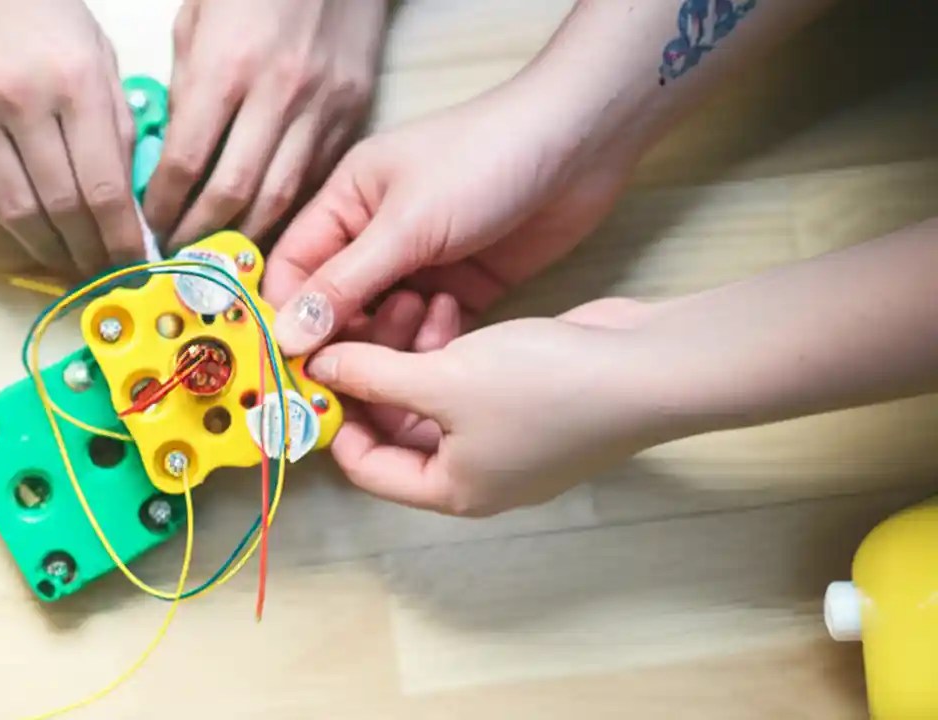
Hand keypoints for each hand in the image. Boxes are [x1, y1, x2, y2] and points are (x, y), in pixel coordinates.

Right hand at [0, 0, 142, 275]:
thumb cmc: (32, 5)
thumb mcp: (93, 48)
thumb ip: (114, 117)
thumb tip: (128, 193)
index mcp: (75, 82)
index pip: (105, 187)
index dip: (121, 238)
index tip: (132, 263)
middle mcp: (22, 101)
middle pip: (61, 208)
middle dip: (86, 251)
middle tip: (99, 271)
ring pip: (12, 211)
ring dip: (43, 247)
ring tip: (61, 259)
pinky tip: (8, 228)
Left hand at [143, 0, 387, 248]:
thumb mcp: (198, 19)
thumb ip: (184, 88)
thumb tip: (171, 154)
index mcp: (228, 67)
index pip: (186, 162)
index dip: (163, 205)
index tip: (149, 226)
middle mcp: (277, 95)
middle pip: (233, 193)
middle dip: (200, 233)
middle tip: (179, 255)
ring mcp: (321, 109)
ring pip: (280, 198)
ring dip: (245, 235)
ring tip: (219, 254)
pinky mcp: (352, 117)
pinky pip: (315, 180)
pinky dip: (287, 211)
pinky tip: (264, 225)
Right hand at [262, 77, 637, 355]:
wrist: (582, 143)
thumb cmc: (483, 161)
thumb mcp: (404, 224)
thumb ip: (344, 285)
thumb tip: (286, 336)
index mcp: (346, 204)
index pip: (294, 270)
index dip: (288, 318)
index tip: (294, 366)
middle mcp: (377, 237)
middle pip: (337, 307)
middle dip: (344, 340)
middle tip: (357, 371)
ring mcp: (422, 264)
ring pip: (385, 326)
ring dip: (394, 338)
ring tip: (420, 320)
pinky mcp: (465, 286)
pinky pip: (432, 332)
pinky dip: (433, 340)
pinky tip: (449, 323)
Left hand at [305, 296, 667, 515]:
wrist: (648, 368)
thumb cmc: (547, 387)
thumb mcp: (443, 378)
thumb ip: (373, 374)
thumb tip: (319, 369)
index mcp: (451, 489)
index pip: (366, 466)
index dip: (335, 418)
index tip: (316, 368)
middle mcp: (474, 472)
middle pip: (395, 426)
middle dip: (374, 372)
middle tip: (356, 322)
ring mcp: (504, 437)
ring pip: (430, 395)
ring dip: (409, 349)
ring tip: (409, 299)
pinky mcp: (525, 400)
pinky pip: (463, 377)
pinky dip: (446, 345)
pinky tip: (444, 303)